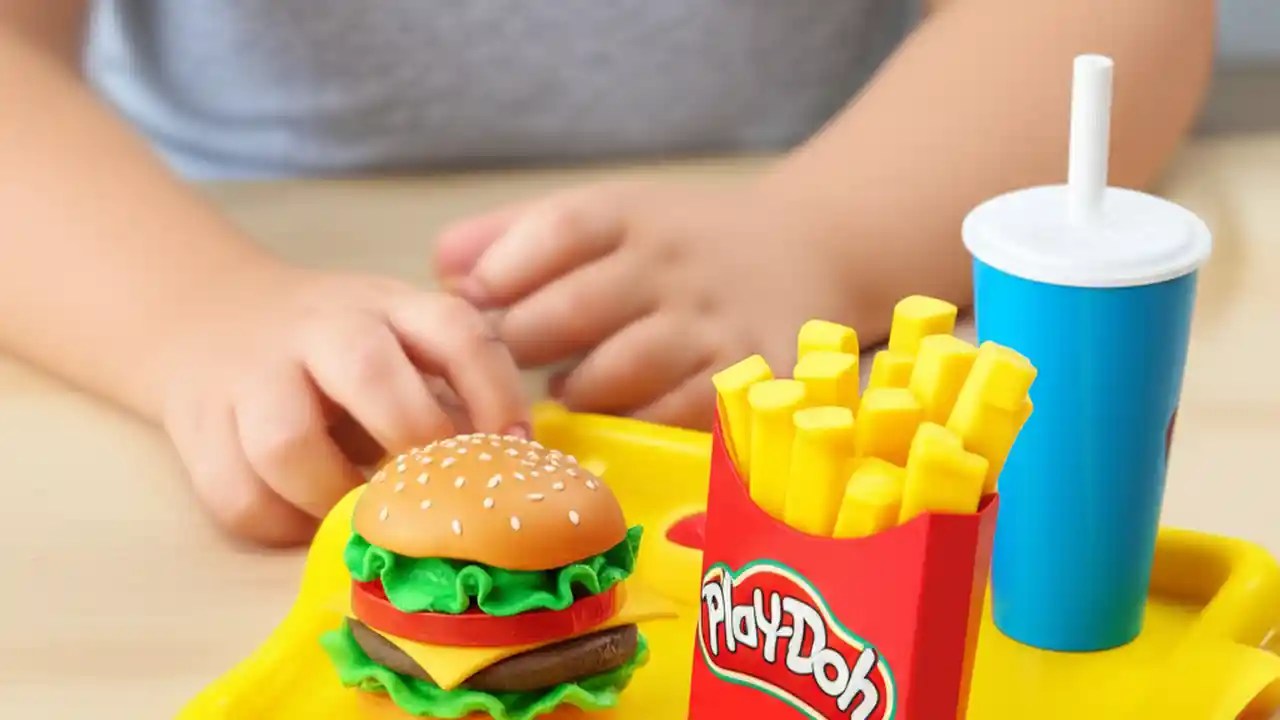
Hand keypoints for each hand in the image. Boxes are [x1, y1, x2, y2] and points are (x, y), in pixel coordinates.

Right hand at [157, 266, 528, 545]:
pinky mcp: (199, 427)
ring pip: (285, 442)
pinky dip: (280, 525)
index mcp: (387, 305)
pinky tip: (308, 522)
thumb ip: (447, 388)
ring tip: (360, 515)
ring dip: (334, 495)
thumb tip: (508, 468)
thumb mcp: (398, 338)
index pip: (454, 329)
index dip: (494, 390)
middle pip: (366, 370)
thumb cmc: (334, 348)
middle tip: (432, 489)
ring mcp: (252, 375)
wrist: (207, 315)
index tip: (514, 446)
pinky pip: (237, 494)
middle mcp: (320, 329)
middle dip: (411, 440)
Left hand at [435, 181, 875, 429]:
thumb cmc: (678, 246)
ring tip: (569, 393)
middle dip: (525, 343)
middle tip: (503, 367)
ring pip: (620, 372)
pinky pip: (676, 417)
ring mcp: (713, 322)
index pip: (562, 229)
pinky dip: (635, 427)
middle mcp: (676, 265)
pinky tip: (621, 420)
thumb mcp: (609, 214)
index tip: (471, 298)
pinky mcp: (748, 378)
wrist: (806, 252)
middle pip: (577, 309)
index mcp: (635, 216)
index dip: (504, 266)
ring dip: (577, 392)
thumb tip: (441, 269)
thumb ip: (519, 234)